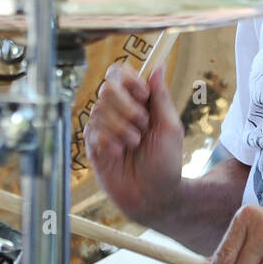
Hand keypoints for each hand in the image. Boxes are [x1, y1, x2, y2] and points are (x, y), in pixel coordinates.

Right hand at [84, 63, 184, 226]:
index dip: (129, 81)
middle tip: (141, 127)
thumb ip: (161, 97)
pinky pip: (92, 131)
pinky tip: (118, 153)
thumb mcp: (170, 127)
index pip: (120, 74)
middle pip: (108, 87)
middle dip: (127, 108)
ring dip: (121, 129)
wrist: (152, 196)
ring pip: (99, 110)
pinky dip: (109, 141)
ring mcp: (103, 127)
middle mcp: (118, 111)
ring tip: (133, 145)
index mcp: (137, 102)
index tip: (143, 96)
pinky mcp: (92, 144)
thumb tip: (158, 67)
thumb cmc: (165, 164)